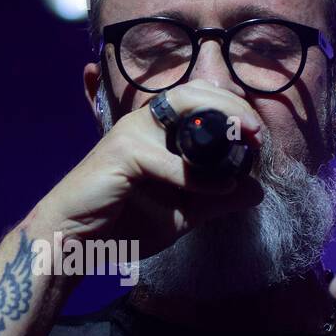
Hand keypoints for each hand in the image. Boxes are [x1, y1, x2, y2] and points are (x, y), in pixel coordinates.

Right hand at [30, 81, 265, 260]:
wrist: (77, 243)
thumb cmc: (122, 225)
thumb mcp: (182, 212)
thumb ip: (216, 199)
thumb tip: (257, 190)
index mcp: (155, 130)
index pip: (199, 98)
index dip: (233, 108)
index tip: (258, 136)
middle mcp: (143, 123)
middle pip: (195, 92)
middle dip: (233, 105)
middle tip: (258, 132)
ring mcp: (131, 133)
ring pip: (185, 111)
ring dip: (221, 124)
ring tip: (247, 146)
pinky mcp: (121, 154)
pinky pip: (170, 161)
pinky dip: (199, 177)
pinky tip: (221, 188)